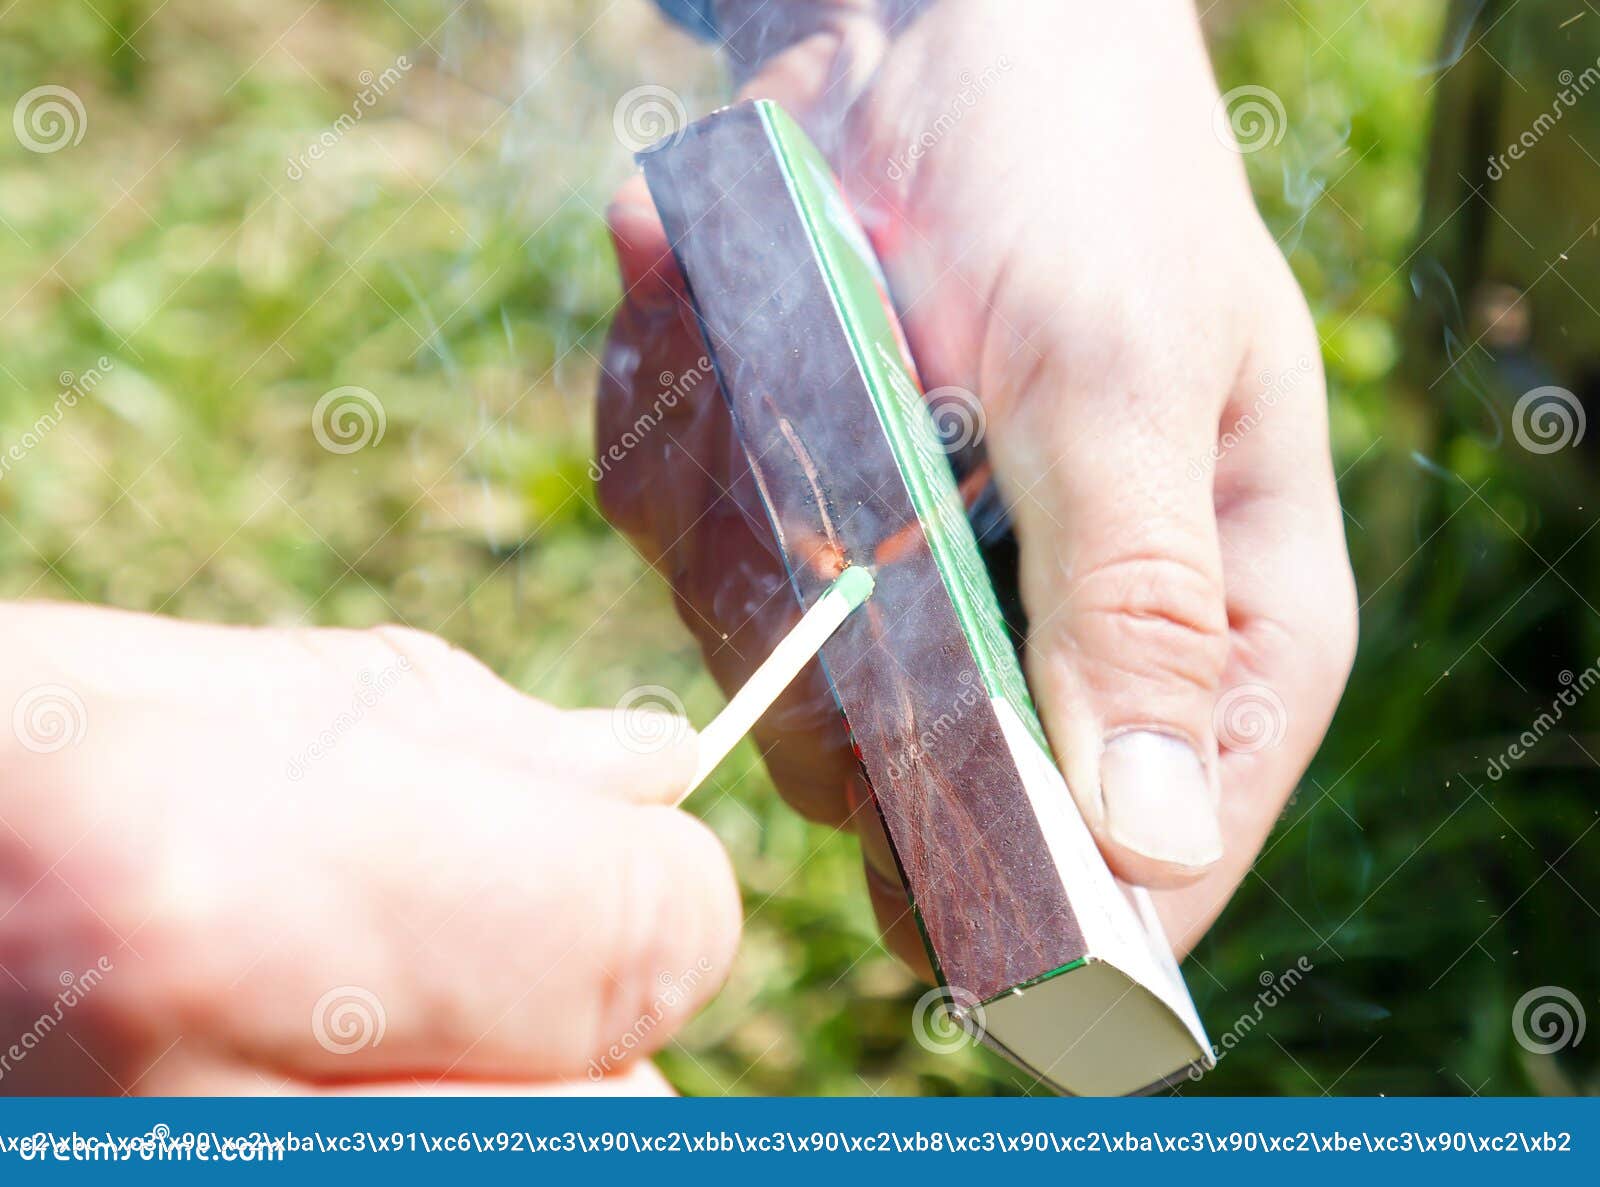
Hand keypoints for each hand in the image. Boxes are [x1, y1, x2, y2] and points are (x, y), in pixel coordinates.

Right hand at [0, 603, 737, 1093]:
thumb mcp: (219, 693)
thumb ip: (480, 739)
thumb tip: (660, 772)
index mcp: (256, 896)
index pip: (654, 931)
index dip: (648, 882)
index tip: (600, 850)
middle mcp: (240, 1107)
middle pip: (628, 1092)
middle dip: (582, 1007)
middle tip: (458, 940)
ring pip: (553, 1157)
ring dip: (516, 1089)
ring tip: (360, 1012)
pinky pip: (452, 1177)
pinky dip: (439, 1120)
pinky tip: (318, 1068)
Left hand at [598, 0, 1354, 965]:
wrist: (926, 30)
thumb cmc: (1078, 176)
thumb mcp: (1128, 374)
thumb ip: (1133, 600)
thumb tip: (1150, 842)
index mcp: (1207, 617)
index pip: (1161, 851)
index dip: (1056, 906)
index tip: (948, 897)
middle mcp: (1053, 629)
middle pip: (925, 792)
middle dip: (855, 663)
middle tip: (854, 497)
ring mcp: (905, 577)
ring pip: (777, 672)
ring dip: (753, 509)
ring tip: (795, 339)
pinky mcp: (786, 511)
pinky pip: (686, 544)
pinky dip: (683, 431)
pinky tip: (730, 316)